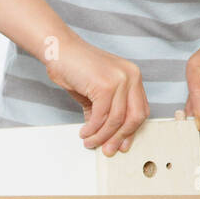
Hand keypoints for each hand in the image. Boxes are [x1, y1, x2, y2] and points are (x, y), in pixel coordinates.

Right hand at [44, 28, 149, 155]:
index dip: (131, 131)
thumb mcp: (96, 92)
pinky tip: (85, 132)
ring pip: (117, 120)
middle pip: (134, 117)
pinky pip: (102, 116)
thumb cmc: (75, 67)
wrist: (59, 49)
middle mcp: (131, 76)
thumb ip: (105, 111)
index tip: (121, 144)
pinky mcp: (105, 85)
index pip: (140, 110)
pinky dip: (93, 128)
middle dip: (120, 137)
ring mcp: (120, 80)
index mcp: (133, 76)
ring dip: (102, 136)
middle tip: (108, 149)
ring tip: (90, 142)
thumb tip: (105, 135)